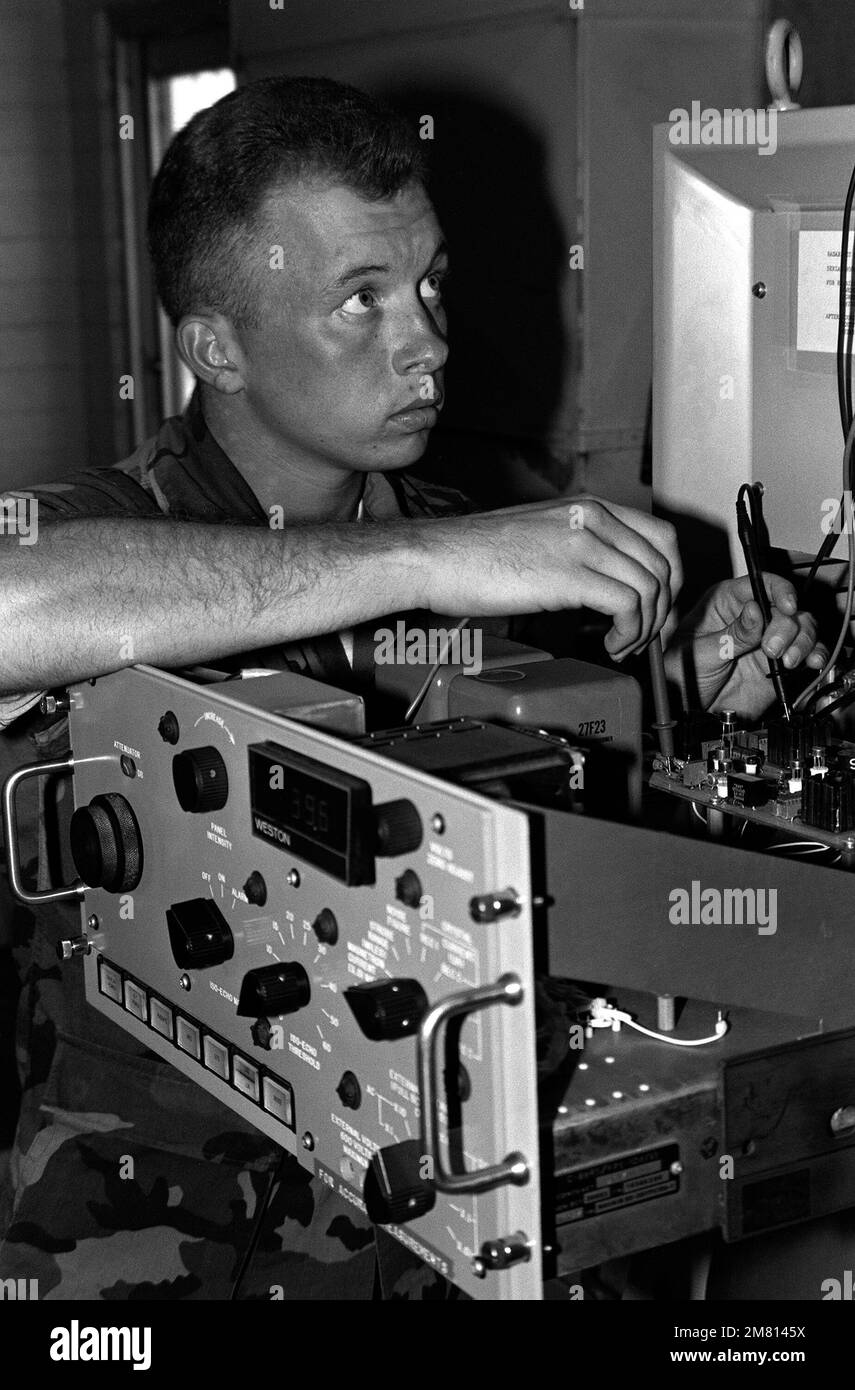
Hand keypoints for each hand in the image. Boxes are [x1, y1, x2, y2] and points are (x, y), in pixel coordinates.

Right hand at [421, 496, 681, 659]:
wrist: (436, 558)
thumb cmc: (472, 554)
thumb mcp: (539, 535)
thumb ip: (577, 547)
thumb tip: (604, 584)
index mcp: (588, 507)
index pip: (660, 536)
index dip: (670, 579)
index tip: (658, 608)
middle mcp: (592, 518)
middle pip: (663, 565)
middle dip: (662, 610)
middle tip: (644, 636)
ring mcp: (583, 544)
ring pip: (650, 588)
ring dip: (645, 628)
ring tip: (623, 646)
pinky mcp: (570, 575)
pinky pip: (628, 606)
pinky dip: (629, 633)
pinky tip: (611, 645)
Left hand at [663, 573, 826, 717]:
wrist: (688, 710)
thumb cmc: (681, 674)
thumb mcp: (702, 652)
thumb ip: (732, 634)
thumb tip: (755, 609)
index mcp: (726, 602)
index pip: (759, 583)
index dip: (778, 590)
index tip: (787, 606)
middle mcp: (752, 617)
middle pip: (786, 607)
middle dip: (787, 626)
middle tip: (773, 650)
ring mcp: (768, 639)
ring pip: (802, 626)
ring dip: (803, 641)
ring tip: (787, 661)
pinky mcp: (781, 661)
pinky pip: (808, 652)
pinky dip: (815, 654)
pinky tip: (812, 662)